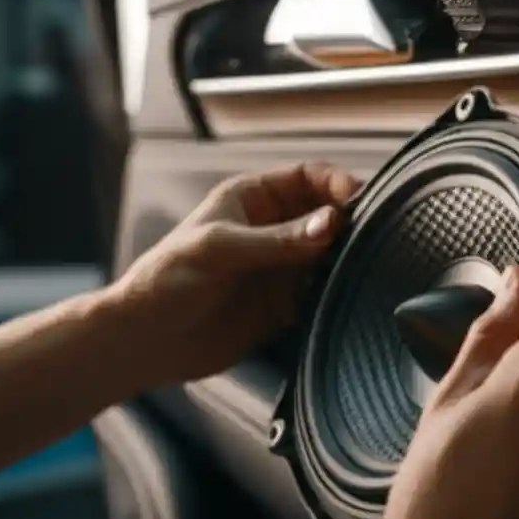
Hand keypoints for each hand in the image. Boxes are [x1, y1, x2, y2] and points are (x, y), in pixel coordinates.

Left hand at [102, 163, 359, 389]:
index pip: (309, 177)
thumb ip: (278, 239)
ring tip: (361, 269)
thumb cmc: (167, 281)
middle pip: (328, 215)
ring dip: (348, 260)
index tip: (359, 200)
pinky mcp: (285, 306)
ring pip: (331, 255)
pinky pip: (324, 293)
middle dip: (351, 223)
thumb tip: (332, 224)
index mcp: (252, 198)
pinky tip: (346, 298)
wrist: (147, 341)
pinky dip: (338, 294)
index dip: (337, 183)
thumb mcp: (221, 249)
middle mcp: (272, 229)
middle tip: (371, 237)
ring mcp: (281, 268)